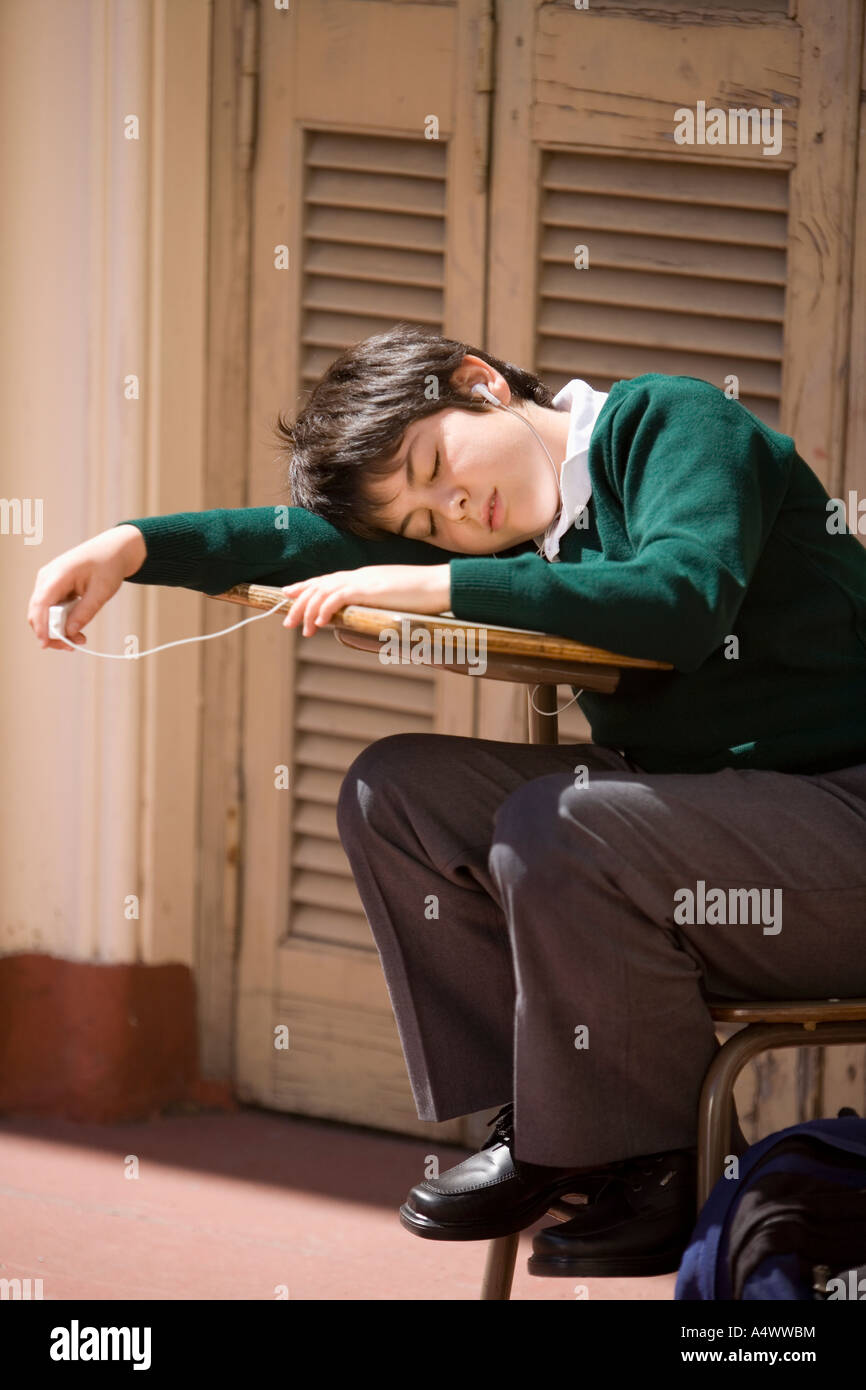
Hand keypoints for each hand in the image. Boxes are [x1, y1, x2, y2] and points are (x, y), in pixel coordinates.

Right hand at [27, 524, 145, 650]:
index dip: (41, 626)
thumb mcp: (101, 592)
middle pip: (37, 612)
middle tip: (73, 646)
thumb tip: (69, 632)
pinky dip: (60, 621)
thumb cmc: (108, 566)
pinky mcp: (53, 588)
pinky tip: (75, 629)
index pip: (40, 604)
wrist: (113, 550)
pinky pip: (50, 609)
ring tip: (80, 639)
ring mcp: (48, 583)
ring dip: (57, 629)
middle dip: (51, 632)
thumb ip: (85, 612)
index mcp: (57, 574)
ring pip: (43, 613)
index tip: (45, 644)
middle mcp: (47, 578)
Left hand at [281, 564, 451, 636]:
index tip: (289, 593)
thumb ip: (377, 605)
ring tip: (301, 628)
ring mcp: (363, 580)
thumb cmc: (424, 596)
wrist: (440, 584)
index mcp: (364, 576)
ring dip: (308, 610)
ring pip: (323, 592)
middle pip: (320, 585)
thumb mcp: (395, 600)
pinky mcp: (369, 589)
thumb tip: (366, 617)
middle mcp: (359, 575)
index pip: (328, 579)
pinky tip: (318, 622)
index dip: (306, 586)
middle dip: (299, 602)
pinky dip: (324, 609)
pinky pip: (337, 597)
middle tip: (287, 620)